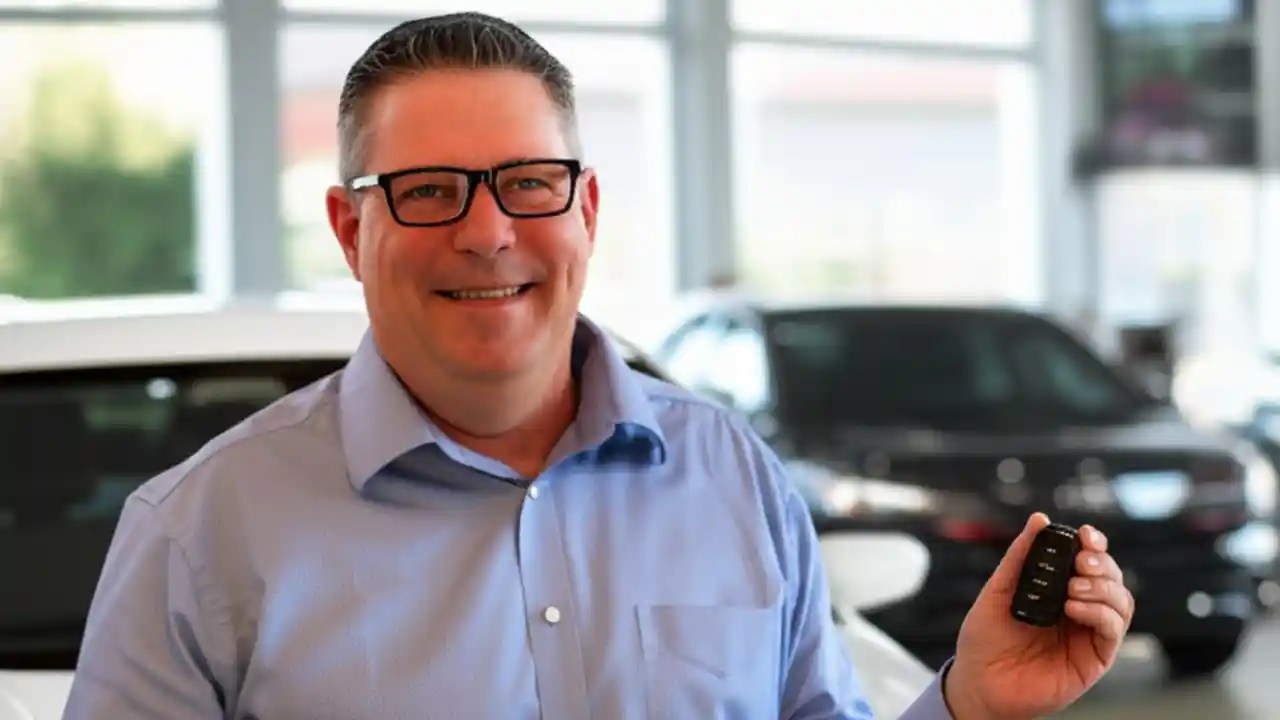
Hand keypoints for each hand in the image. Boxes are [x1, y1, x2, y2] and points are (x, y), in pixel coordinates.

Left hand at [943, 512, 1133, 719]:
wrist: (977, 681)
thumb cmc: (985, 638)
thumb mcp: (998, 590)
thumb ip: (1019, 557)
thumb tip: (1039, 519)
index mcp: (1060, 590)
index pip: (1091, 562)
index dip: (1095, 545)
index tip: (1086, 534)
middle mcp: (1080, 610)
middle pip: (1112, 578)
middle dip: (1102, 564)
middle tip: (1081, 562)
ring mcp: (1089, 635)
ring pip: (1120, 602)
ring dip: (1102, 588)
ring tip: (1073, 588)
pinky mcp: (1094, 660)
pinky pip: (1112, 632)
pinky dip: (1099, 614)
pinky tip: (1074, 608)